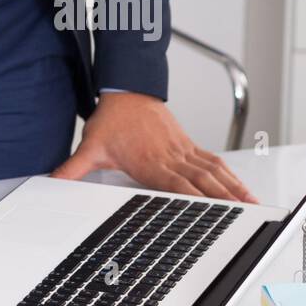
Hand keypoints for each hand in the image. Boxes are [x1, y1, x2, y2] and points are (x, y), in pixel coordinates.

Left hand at [50, 92, 258, 202]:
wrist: (124, 90)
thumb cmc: (111, 120)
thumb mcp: (89, 146)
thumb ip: (72, 168)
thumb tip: (51, 182)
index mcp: (151, 162)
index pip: (178, 185)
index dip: (198, 199)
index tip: (216, 213)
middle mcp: (171, 157)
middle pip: (203, 181)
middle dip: (226, 198)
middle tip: (249, 215)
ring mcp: (182, 150)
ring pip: (213, 171)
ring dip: (234, 188)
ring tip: (254, 205)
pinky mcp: (187, 144)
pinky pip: (212, 160)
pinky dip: (229, 174)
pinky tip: (241, 187)